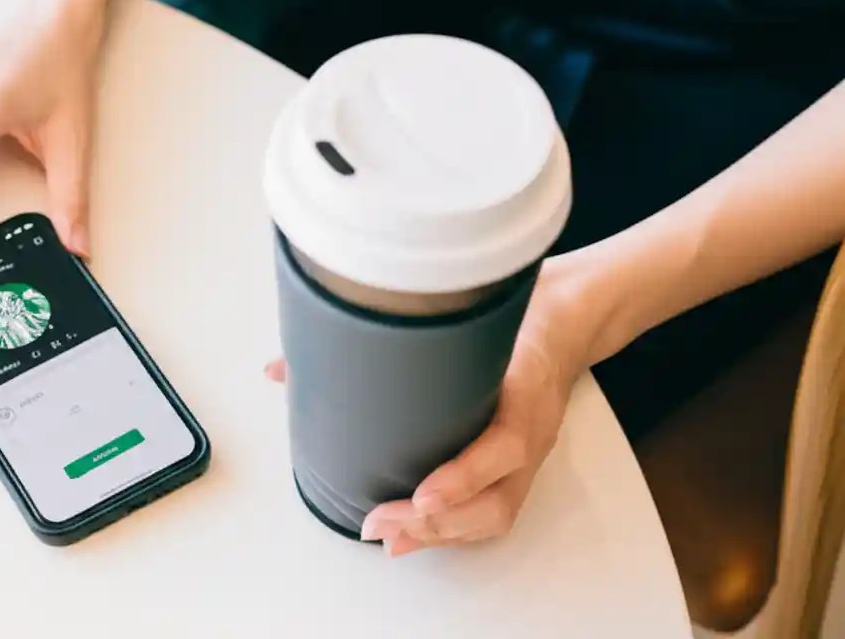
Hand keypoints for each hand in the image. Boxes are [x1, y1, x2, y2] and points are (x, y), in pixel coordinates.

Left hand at [264, 258, 596, 555]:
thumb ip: (380, 333)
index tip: (422, 494)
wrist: (567, 317)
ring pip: (495, 514)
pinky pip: (493, 512)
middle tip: (378, 521)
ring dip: (439, 532)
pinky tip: (411, 536)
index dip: (464, 476)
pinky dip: (452, 530)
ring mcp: (531, 454)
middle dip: (436, 519)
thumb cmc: (509, 313)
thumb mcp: (458, 310)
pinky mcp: (521, 468)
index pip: (505, 444)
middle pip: (496, 498)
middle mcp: (533, 430)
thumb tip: (282, 367)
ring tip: (388, 537)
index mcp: (525, 387)